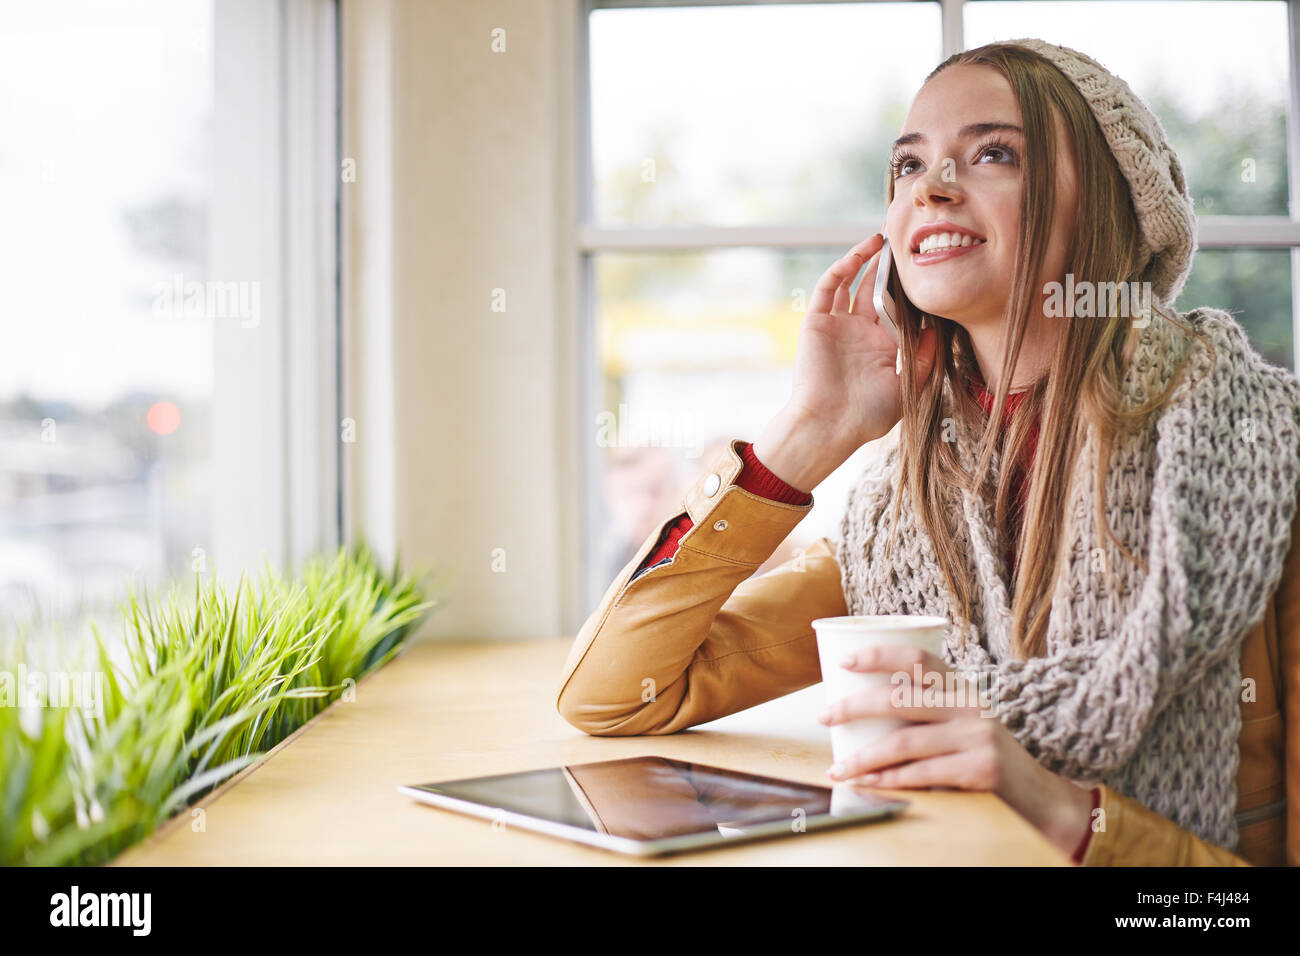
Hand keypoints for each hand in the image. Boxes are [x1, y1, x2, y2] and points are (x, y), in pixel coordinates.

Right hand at [786, 233, 939, 450]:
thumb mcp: (908, 388)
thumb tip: (938, 329)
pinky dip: (843, 267)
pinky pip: (829, 287)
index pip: (896, 307)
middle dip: (887, 266)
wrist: (830, 426)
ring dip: (865, 259)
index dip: (908, 287)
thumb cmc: (867, 416)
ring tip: (882, 237)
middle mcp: (858, 332)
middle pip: (874, 289)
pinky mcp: (816, 322)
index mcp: (880, 347)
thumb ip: (924, 358)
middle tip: (904, 240)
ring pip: (851, 283)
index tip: (926, 265)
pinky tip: (862, 252)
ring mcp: (836, 326)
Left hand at [816, 644, 1095, 858]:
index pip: (918, 657)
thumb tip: (860, 708)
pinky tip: (867, 782)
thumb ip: (926, 713)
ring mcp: (977, 737)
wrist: (1040, 796)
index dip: (879, 654)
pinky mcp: (981, 769)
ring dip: (863, 756)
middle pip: (899, 698)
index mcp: (961, 688)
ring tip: (838, 767)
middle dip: (853, 707)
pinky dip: (888, 779)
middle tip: (824, 716)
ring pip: (903, 742)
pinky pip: (921, 774)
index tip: (845, 661)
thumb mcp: (962, 722)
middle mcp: (969, 706)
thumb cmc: (985, 756)